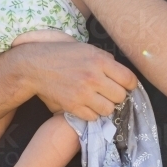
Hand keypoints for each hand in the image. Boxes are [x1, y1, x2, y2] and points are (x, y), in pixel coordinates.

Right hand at [19, 41, 137, 119]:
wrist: (36, 66)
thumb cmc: (62, 54)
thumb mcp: (86, 49)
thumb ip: (105, 59)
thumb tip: (120, 72)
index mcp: (100, 61)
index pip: (129, 79)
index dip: (130, 84)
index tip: (125, 85)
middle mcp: (94, 78)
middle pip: (120, 96)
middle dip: (116, 95)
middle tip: (108, 92)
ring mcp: (83, 94)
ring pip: (108, 110)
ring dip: (105, 105)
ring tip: (97, 99)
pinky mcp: (73, 106)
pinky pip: (92, 117)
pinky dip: (91, 113)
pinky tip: (85, 104)